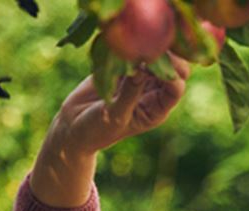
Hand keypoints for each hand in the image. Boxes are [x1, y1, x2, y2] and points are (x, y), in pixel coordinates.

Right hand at [46, 54, 191, 155]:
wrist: (72, 127)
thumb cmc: (96, 131)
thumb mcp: (114, 116)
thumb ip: (130, 94)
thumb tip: (143, 68)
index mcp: (156, 108)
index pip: (176, 87)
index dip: (172, 73)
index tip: (156, 62)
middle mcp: (152, 92)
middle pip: (172, 67)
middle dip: (166, 55)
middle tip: (149, 44)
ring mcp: (138, 78)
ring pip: (154, 56)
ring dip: (146, 47)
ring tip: (132, 42)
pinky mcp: (122, 68)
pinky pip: (131, 52)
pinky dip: (127, 45)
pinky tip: (119, 42)